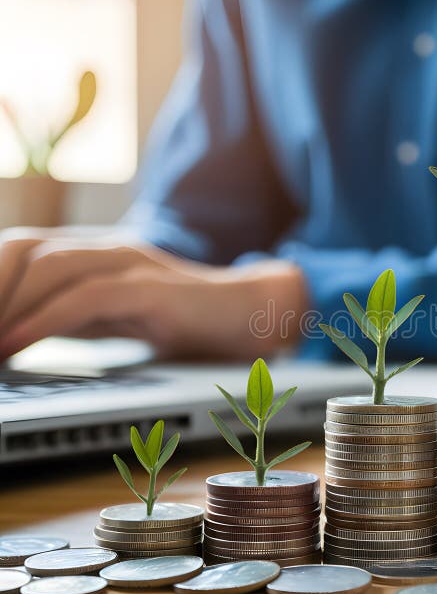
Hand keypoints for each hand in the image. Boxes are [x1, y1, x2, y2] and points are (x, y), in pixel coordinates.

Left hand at [0, 227, 308, 359]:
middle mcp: (109, 250)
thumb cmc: (188, 323)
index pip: (21, 251)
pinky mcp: (154, 290)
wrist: (255, 316)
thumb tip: (15, 335)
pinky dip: (44, 321)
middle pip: (23, 247)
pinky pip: (88, 297)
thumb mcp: (116, 318)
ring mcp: (133, 266)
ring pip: (49, 266)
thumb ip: (71, 317)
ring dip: (7, 304)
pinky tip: (17, 346)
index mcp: (95, 255)